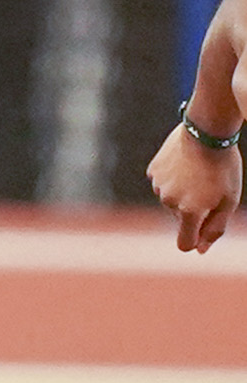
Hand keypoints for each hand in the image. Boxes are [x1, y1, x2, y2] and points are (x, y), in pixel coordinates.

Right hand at [148, 127, 240, 251]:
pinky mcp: (153, 171)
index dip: (195, 240)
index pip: (185, 243)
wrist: (207, 131)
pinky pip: (162, 183)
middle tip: (210, 188)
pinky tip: (186, 165)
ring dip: (182, 193)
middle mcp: (169, 201)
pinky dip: (173, 179)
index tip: (204, 230)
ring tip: (198, 173)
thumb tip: (200, 250)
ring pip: (170, 200)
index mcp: (189, 211)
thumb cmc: (224, 168)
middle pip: (180, 218)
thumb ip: (215, 229)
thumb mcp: (229, 201)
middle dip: (193, 210)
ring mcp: (158, 185)